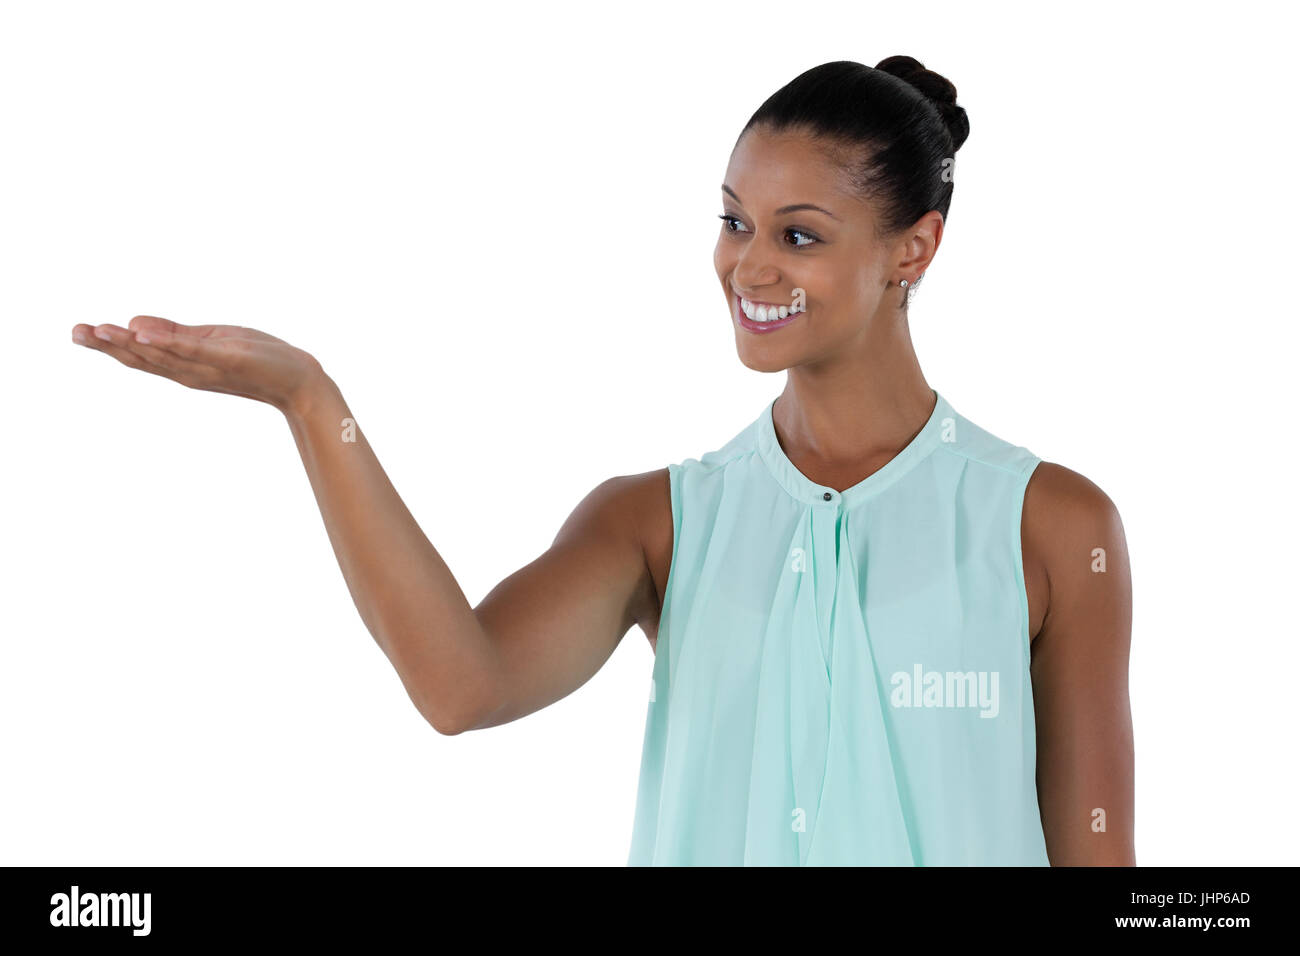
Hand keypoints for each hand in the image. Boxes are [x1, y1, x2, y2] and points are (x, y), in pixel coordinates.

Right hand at [72, 315, 324, 414]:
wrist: (298, 379)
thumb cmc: (258, 359)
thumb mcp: (211, 341)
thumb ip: (174, 334)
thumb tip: (132, 326)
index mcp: (184, 364)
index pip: (139, 355)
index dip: (108, 344)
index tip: (78, 331)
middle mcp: (190, 371)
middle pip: (141, 359)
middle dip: (107, 346)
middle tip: (75, 331)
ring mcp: (207, 367)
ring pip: (161, 357)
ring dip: (128, 344)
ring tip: (100, 330)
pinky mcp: (227, 359)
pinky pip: (193, 352)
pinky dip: (167, 344)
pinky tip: (142, 335)